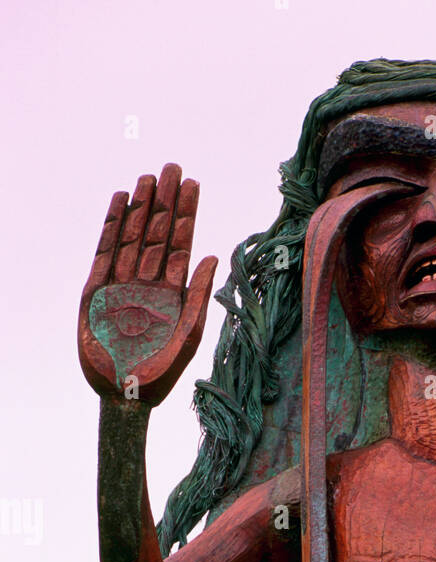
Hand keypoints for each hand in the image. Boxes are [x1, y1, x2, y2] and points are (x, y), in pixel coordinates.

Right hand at [78, 164, 216, 404]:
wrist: (126, 395)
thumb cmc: (162, 373)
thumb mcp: (189, 333)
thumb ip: (200, 295)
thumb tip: (213, 255)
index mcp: (173, 294)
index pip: (181, 246)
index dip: (188, 215)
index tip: (194, 185)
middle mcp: (148, 284)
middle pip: (157, 234)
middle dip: (166, 202)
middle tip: (173, 167)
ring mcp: (122, 285)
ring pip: (132, 236)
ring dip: (141, 207)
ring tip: (148, 177)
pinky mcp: (96, 290)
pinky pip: (105, 251)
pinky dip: (112, 225)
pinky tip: (121, 202)